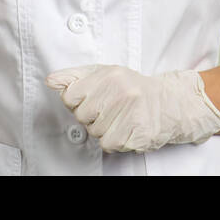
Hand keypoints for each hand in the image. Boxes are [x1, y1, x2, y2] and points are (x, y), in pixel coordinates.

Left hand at [45, 64, 219, 153]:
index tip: (94, 98)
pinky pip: (110, 145)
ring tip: (121, 118)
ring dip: (105, 130)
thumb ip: (75, 77)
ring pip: (95, 133)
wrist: (170, 103)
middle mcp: (120, 91)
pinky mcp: (139, 133)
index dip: (79, 101)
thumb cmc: (132, 88)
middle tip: (111, 109)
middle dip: (93, 117)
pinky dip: (116, 141)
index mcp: (109, 74)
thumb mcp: (104, 74)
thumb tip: (50, 81)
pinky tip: (127, 129)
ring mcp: (131, 112)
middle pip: (82, 117)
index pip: (70, 96)